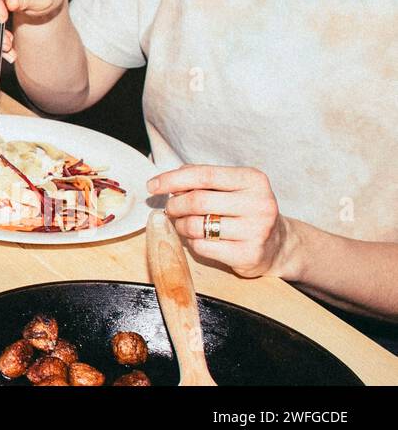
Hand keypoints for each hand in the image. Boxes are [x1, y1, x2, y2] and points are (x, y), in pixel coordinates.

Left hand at [149, 164, 289, 277]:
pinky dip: (193, 243)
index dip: (172, 179)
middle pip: (197, 201)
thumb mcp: (231, 186)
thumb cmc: (244, 210)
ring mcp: (256, 231)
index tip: (152, 185)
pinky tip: (200, 239)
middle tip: (169, 209)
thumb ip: (201, 179)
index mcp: (253, 180)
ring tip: (184, 224)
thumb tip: (167, 181)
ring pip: (197, 226)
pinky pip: (203, 247)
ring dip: (181, 225)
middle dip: (174, 205)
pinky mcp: (249, 255)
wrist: (278, 244)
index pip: (204, 175)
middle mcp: (259, 204)